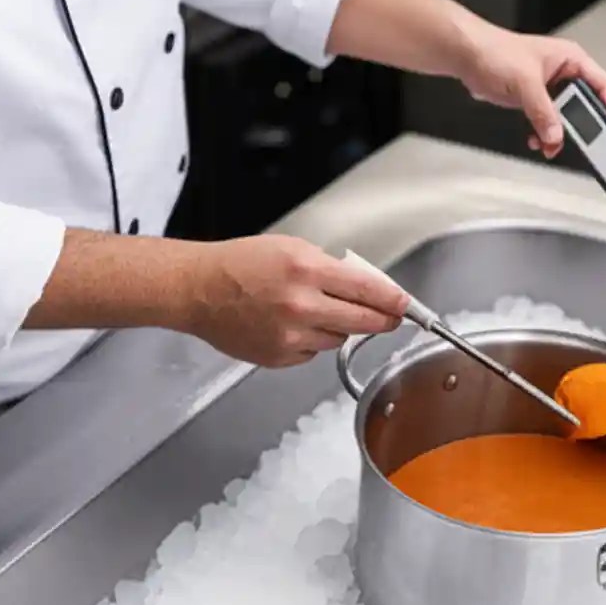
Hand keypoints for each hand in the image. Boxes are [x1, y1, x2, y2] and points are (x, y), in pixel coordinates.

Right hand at [188, 235, 408, 367]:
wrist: (198, 290)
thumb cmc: (240, 265)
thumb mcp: (291, 248)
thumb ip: (329, 267)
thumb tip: (363, 287)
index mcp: (307, 270)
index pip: (366, 289)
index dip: (393, 299)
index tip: (406, 305)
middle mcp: (302, 305)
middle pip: (363, 321)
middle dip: (383, 320)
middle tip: (390, 318)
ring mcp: (290, 335)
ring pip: (339, 338)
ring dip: (340, 327)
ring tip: (319, 311)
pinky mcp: (279, 356)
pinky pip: (313, 352)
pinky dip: (312, 341)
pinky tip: (293, 325)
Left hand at [458, 25, 605, 158]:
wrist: (466, 55)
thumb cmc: (494, 51)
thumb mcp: (525, 82)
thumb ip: (542, 111)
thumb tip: (555, 133)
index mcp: (570, 59)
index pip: (601, 84)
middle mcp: (563, 73)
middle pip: (583, 105)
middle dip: (578, 127)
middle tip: (577, 142)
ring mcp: (548, 88)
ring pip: (563, 117)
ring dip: (557, 134)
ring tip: (550, 144)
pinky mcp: (533, 99)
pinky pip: (546, 121)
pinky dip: (543, 133)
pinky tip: (536, 140)